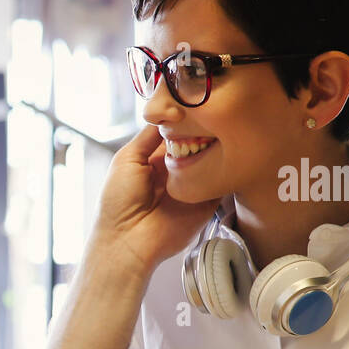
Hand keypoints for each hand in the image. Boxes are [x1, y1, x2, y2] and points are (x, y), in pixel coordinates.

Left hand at [93, 124, 220, 271]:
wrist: (128, 241)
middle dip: (206, 132)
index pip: (178, 134)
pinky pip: (223, 183)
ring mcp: (193, 186)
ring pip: (214, 160)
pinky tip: (230, 155)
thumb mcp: (127, 158)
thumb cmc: (118, 201)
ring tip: (223, 135)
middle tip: (214, 121)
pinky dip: (227, 170)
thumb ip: (149, 136)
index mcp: (155, 160)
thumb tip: (168, 112)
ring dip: (218, 149)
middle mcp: (176, 171)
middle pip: (199, 144)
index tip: (198, 107)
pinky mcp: (207, 202)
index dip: (188, 121)